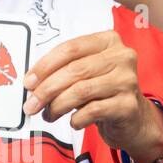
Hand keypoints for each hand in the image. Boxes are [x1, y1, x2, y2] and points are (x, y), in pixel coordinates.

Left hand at [23, 30, 162, 162]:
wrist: (133, 119)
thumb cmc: (102, 91)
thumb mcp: (84, 74)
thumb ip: (62, 71)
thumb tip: (32, 83)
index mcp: (108, 41)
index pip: (70, 48)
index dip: (45, 65)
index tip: (29, 81)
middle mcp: (122, 57)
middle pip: (74, 70)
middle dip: (46, 89)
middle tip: (31, 104)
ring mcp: (128, 80)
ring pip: (81, 91)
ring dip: (57, 106)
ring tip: (48, 115)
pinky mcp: (129, 105)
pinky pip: (93, 110)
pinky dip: (76, 118)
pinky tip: (73, 122)